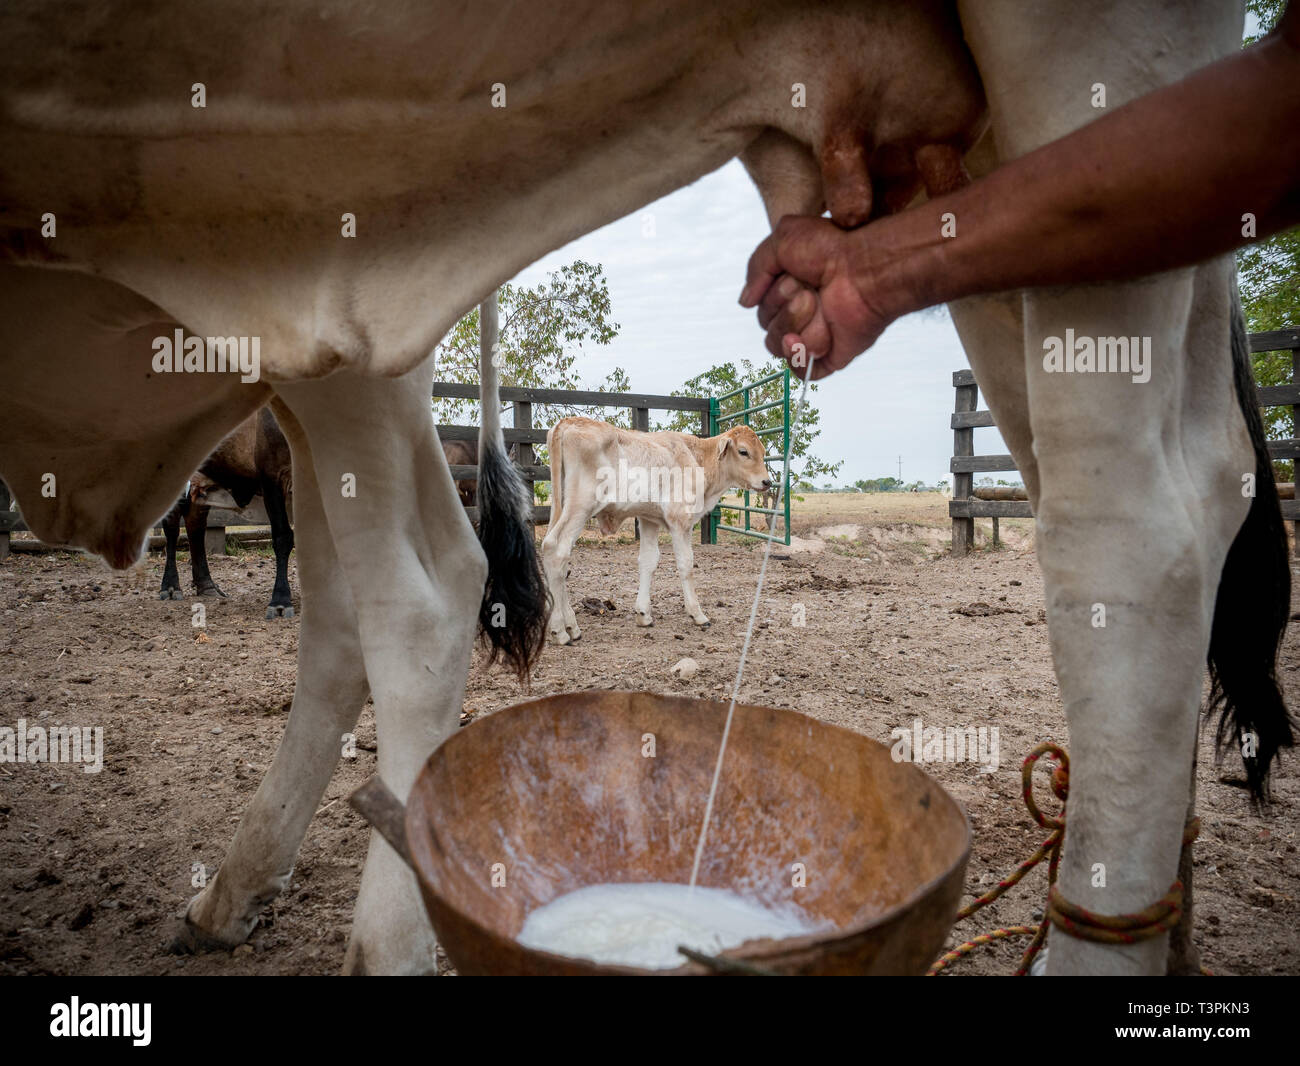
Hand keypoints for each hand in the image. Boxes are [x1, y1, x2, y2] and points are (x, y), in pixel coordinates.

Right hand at [739, 215, 895, 379]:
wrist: (865, 268)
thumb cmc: (834, 248)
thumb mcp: (782, 239)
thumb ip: (755, 268)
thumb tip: (745, 301)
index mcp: (791, 289)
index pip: (761, 306)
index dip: (770, 291)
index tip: (794, 274)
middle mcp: (801, 312)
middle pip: (767, 326)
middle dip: (783, 306)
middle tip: (810, 289)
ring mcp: (814, 335)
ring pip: (778, 346)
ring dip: (794, 323)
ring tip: (818, 304)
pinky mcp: (828, 356)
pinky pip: (798, 369)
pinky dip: (803, 352)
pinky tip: (817, 335)